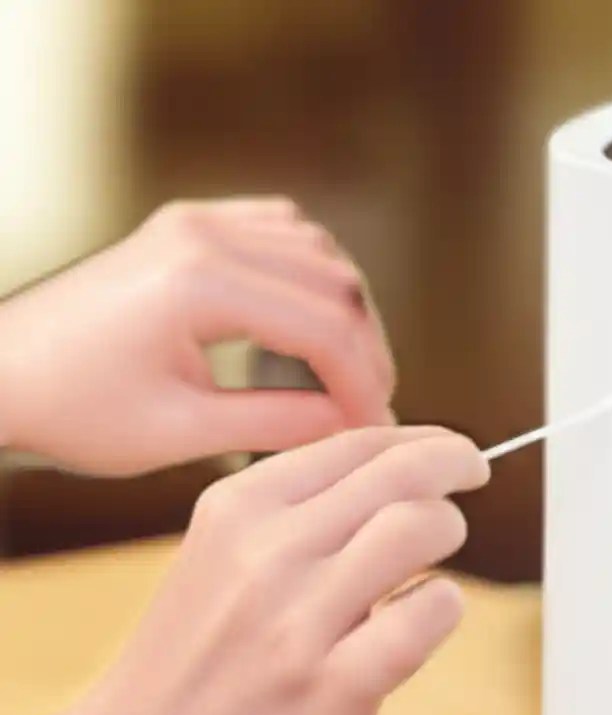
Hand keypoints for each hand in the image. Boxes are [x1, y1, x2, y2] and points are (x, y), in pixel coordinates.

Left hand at [0, 197, 395, 474]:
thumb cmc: (70, 408)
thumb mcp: (178, 432)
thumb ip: (276, 425)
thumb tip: (350, 425)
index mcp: (199, 283)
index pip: (323, 325)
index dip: (363, 380)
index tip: (377, 425)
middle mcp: (203, 234)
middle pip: (334, 280)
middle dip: (364, 346)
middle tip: (372, 402)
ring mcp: (195, 222)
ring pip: (316, 249)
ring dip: (344, 308)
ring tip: (348, 367)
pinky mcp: (188, 225)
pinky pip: (280, 230)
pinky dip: (312, 273)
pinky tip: (312, 317)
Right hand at [64, 426, 489, 714]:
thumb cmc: (201, 652)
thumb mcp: (222, 556)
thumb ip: (297, 507)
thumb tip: (398, 459)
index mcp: (237, 508)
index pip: (357, 443)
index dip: (420, 436)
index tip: (447, 446)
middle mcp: (266, 554)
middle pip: (403, 471)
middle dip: (456, 462)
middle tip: (473, 471)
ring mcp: (299, 621)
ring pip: (422, 525)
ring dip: (449, 530)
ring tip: (437, 552)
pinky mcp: (333, 685)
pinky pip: (430, 611)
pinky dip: (444, 604)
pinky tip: (424, 613)